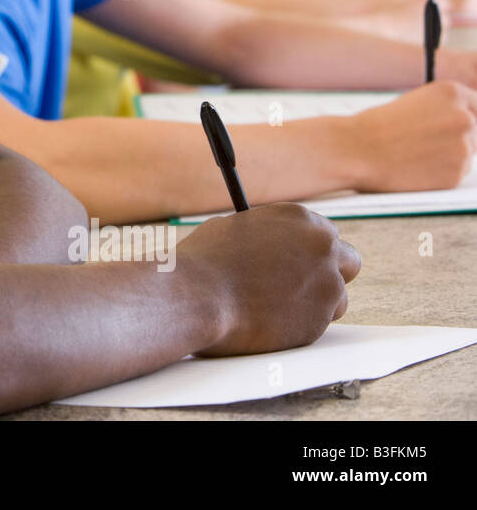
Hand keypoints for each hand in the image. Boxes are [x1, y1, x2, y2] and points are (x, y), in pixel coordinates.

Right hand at [181, 203, 358, 356]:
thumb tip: (268, 244)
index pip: (326, 234)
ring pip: (337, 299)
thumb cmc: (204, 261)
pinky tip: (267, 321)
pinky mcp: (319, 321)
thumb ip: (265, 235)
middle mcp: (322, 248)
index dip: (312, 251)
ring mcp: (326, 285)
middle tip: (305, 285)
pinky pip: (316, 325)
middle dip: (329, 273)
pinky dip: (297, 326)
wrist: (197, 297)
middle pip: (349, 262)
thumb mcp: (234, 229)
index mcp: (300, 219)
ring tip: (275, 308)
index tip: (301, 262)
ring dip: (315, 304)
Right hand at [349, 81, 476, 191]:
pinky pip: (457, 175)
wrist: (354, 150)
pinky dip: (440, 175)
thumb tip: (468, 124)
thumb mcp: (416, 103)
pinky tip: (414, 168)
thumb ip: (447, 110)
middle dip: (458, 139)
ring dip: (449, 157)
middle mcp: (464, 117)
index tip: (454, 127)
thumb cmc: (376, 127)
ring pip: (468, 155)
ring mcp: (463, 146)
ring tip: (414, 156)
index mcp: (452, 92)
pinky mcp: (456, 173)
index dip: (468, 117)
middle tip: (427, 144)